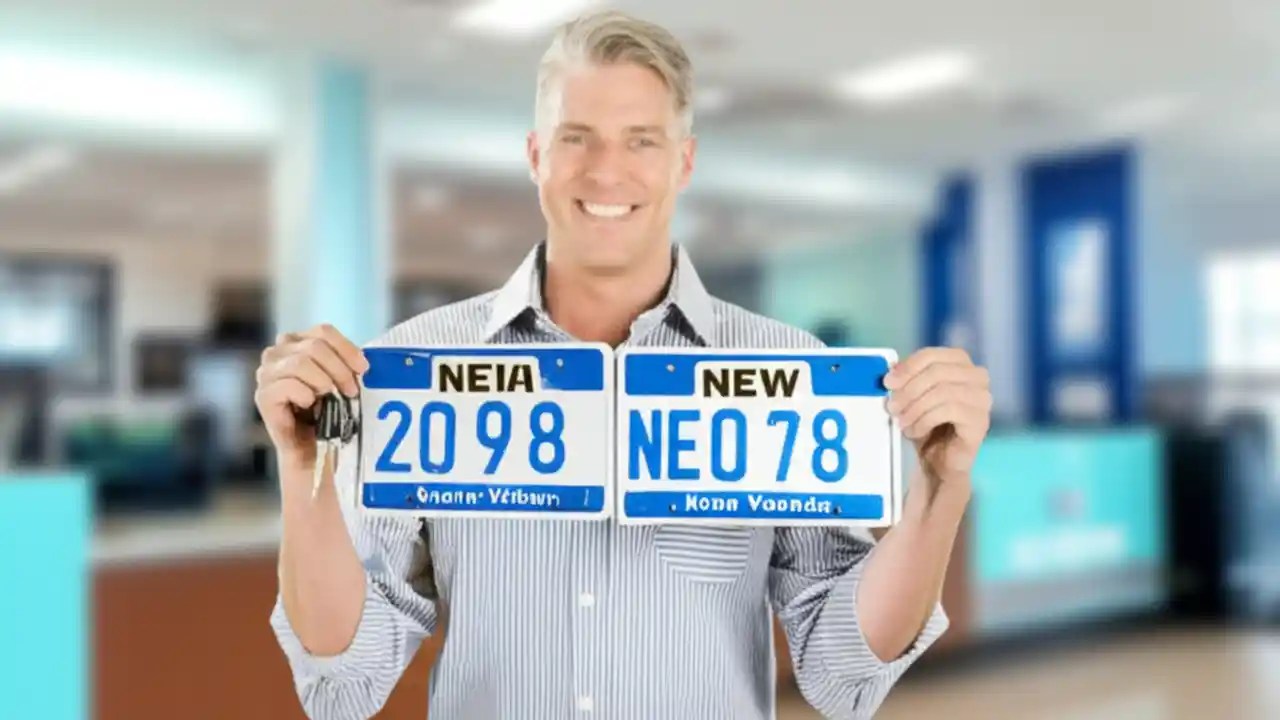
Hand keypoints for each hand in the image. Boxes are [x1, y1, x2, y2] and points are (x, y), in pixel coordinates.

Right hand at [254, 324, 368, 470]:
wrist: (312, 450)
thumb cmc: (327, 412)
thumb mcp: (339, 381)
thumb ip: (345, 364)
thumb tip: (362, 362)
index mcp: (296, 342)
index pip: (323, 332)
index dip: (347, 349)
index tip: (364, 369)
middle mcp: (276, 352)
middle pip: (314, 346)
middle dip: (339, 369)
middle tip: (351, 391)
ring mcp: (266, 373)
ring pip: (300, 363)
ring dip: (323, 382)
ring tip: (330, 398)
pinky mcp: (263, 395)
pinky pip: (288, 385)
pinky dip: (305, 394)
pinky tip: (309, 405)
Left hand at [884, 347, 991, 491]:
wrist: (939, 461)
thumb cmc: (926, 424)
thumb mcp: (911, 397)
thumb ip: (905, 380)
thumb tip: (891, 370)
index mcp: (960, 363)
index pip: (932, 355)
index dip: (908, 367)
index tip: (888, 382)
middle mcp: (977, 376)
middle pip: (937, 372)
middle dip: (909, 389)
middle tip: (892, 406)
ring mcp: (982, 399)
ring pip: (943, 392)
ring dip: (915, 407)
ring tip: (901, 422)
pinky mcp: (981, 421)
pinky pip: (949, 411)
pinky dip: (925, 421)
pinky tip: (914, 431)